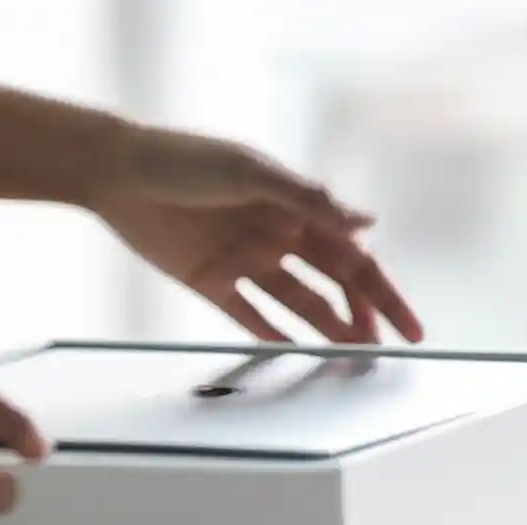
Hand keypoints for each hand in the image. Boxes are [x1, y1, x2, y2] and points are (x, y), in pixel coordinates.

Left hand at [90, 125, 422, 343]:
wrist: (116, 173)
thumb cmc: (184, 159)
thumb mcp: (249, 173)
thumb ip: (308, 199)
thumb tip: (370, 224)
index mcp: (295, 206)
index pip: (354, 256)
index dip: (384, 294)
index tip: (410, 329)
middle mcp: (276, 234)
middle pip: (333, 285)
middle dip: (362, 318)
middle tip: (381, 354)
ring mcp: (245, 259)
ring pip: (298, 303)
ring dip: (325, 330)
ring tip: (349, 363)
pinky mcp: (210, 280)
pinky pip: (248, 315)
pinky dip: (272, 335)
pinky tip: (295, 355)